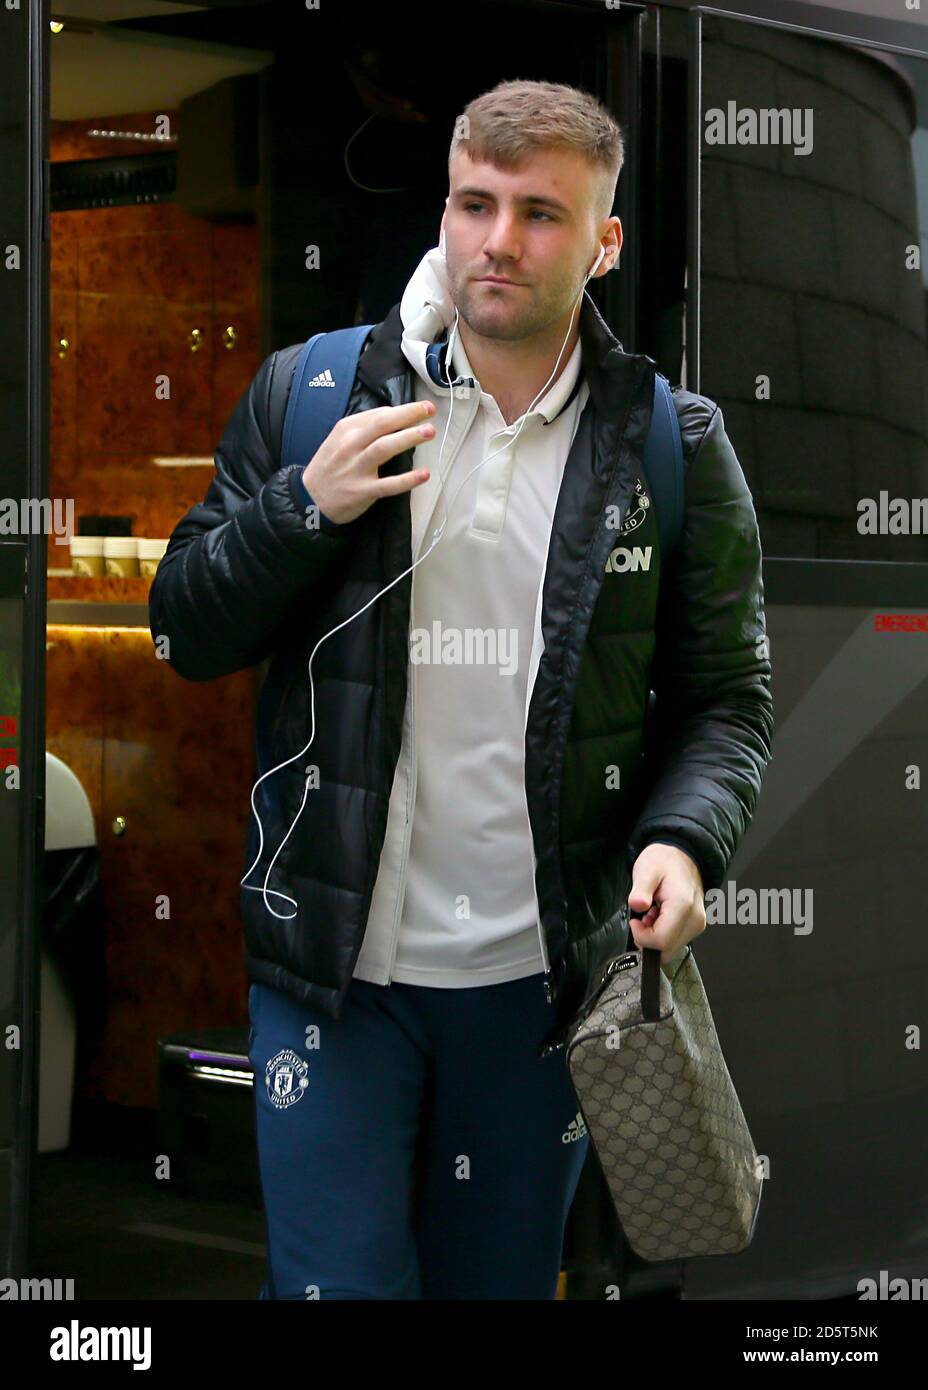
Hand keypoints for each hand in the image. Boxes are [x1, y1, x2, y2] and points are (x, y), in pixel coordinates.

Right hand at [302, 400, 435, 524]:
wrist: (308, 498)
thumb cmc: (329, 468)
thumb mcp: (338, 440)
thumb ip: (363, 429)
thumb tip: (392, 417)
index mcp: (346, 430)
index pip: (378, 414)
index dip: (402, 410)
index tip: (421, 408)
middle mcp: (350, 446)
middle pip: (382, 424)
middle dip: (408, 414)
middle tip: (429, 409)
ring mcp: (356, 469)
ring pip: (384, 448)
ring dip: (408, 438)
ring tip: (429, 432)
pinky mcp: (362, 491)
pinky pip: (388, 485)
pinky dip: (407, 480)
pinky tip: (423, 474)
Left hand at [627, 842, 705, 962]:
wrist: (682, 855)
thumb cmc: (664, 861)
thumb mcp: (646, 870)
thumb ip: (641, 890)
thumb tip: (637, 904)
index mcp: (683, 905)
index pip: (661, 941)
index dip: (642, 937)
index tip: (635, 921)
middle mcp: (695, 918)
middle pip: (667, 951)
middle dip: (648, 940)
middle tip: (643, 918)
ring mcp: (697, 924)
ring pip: (671, 949)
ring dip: (655, 936)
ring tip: (652, 912)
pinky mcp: (696, 926)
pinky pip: (676, 941)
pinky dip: (663, 934)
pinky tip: (659, 915)